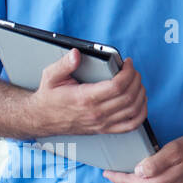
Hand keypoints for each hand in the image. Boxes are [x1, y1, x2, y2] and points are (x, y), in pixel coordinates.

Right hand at [26, 50, 146, 137]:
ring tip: (136, 82)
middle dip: (136, 79)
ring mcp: (101, 123)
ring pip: (133, 109)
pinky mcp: (104, 129)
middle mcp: (95, 113)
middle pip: (129, 96)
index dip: (128, 72)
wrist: (41, 119)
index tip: (128, 63)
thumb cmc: (48, 97)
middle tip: (133, 70)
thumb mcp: (50, 77)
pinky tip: (140, 102)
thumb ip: (64, 64)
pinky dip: (141, 114)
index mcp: (84, 98)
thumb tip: (76, 53)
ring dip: (140, 93)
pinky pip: (131, 125)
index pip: (117, 86)